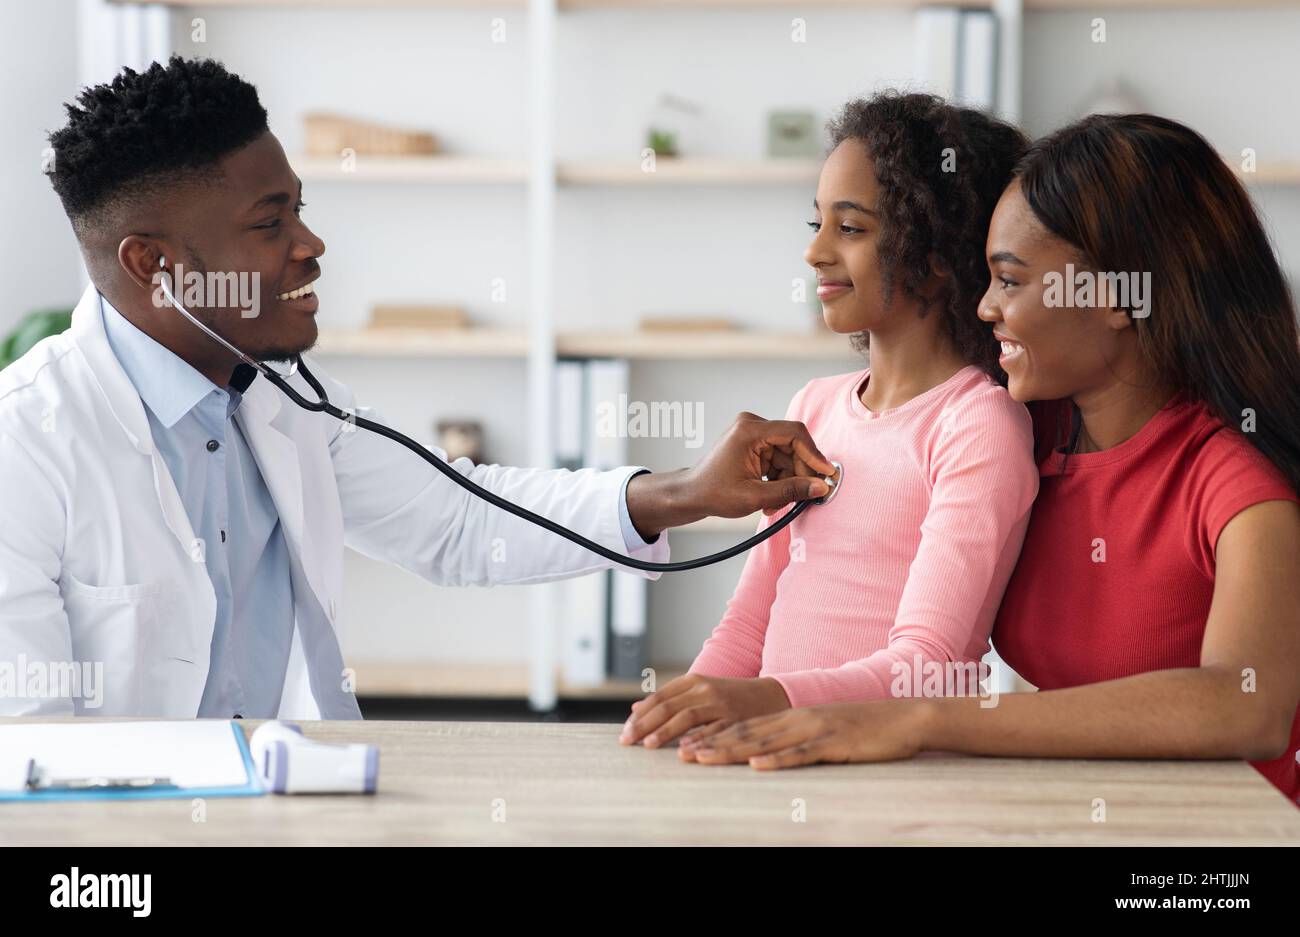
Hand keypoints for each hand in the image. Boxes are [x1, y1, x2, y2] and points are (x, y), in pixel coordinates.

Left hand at [619, 674, 791, 747]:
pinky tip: (683, 751)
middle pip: (668, 707)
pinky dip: (696, 740)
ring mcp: (721, 703)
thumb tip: (635, 709)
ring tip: (647, 745)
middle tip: (627, 741)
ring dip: (664, 732)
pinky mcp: (736, 718)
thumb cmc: (731, 696)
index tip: (625, 732)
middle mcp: (705, 689)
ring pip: (686, 717)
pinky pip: (712, 730)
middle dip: (644, 725)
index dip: (640, 715)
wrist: (772, 695)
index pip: (659, 698)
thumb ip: (669, 699)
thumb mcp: (699, 691)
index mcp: (693, 681)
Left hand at [624, 412, 836, 537]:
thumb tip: (821, 487)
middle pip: (793, 446)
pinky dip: (779, 480)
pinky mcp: (754, 445)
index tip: (827, 474)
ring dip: (788, 481)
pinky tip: (771, 499)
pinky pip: (778, 460)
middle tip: (803, 498)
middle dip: (800, 474)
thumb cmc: (714, 493)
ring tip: (776, 505)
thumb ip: (790, 491)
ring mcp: (753, 435)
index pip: (794, 434)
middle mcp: (753, 426)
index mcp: (750, 430)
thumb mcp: (755, 496)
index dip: (814, 454)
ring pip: (788, 456)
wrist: (691, 495)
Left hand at [680, 700, 933, 768]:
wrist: (904, 718)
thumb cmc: (864, 730)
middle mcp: (797, 719)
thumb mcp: (824, 731)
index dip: (714, 737)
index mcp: (792, 717)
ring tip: (703, 759)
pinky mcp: (834, 743)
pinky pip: (801, 754)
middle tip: (682, 756)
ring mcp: (815, 729)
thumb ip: (796, 740)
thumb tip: (768, 755)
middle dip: (711, 745)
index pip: (746, 727)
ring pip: (765, 742)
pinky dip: (777, 760)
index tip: (687, 748)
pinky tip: (757, 765)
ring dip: (731, 751)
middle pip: (746, 733)